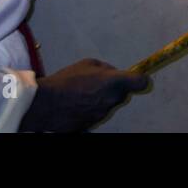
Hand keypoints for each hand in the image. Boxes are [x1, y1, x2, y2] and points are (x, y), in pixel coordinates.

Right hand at [20, 58, 149, 132]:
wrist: (46, 104)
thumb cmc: (67, 80)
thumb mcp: (88, 63)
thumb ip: (105, 68)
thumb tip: (111, 73)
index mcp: (114, 82)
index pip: (141, 82)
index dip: (139, 79)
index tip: (135, 77)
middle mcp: (112, 100)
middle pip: (122, 94)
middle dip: (114, 89)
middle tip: (96, 83)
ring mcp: (103, 114)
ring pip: (108, 104)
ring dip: (101, 99)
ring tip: (82, 93)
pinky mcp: (92, 125)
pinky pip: (96, 113)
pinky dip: (90, 109)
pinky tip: (77, 104)